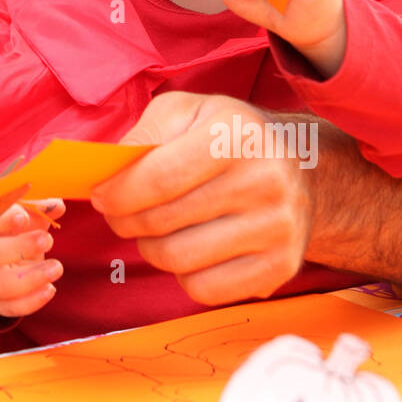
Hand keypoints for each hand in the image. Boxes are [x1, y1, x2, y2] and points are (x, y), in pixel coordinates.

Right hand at [0, 199, 65, 317]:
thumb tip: (55, 206)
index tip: (24, 218)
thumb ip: (38, 207)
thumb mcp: (24, 212)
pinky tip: (50, 289)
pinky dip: (31, 301)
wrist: (7, 253)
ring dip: (30, 278)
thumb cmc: (13, 227)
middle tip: (46, 240)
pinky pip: (7, 307)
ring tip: (56, 268)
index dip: (1, 220)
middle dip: (19, 248)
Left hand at [91, 92, 313, 306]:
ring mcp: (278, 229)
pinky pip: (204, 290)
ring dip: (150, 248)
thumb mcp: (187, 111)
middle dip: (125, 221)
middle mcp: (266, 181)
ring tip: (155, 228)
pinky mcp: (282, 267)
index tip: (100, 197)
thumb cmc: (228, 136)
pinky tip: (190, 248)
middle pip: (163, 222)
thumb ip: (144, 135)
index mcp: (237, 134)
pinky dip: (183, 274)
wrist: (301, 166)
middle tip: (120, 213)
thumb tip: (108, 175)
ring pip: (178, 260)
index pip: (160, 177)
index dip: (118, 193)